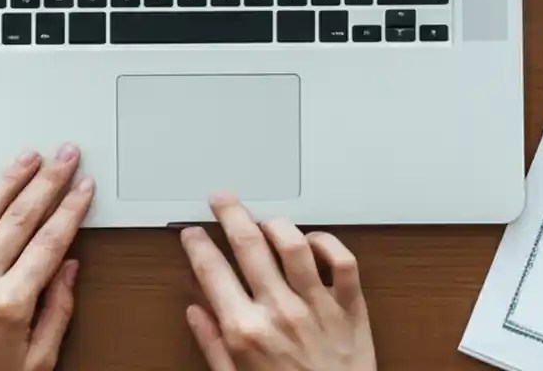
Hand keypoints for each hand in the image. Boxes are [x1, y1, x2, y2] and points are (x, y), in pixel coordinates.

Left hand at [0, 145, 94, 370]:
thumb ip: (57, 312)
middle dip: (48, 182)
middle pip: (20, 219)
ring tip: (27, 158)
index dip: (71, 209)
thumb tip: (68, 269)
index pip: (50, 241)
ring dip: (7, 182)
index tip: (84, 187)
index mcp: (11, 305)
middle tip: (64, 156)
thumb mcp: (36, 364)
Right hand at [180, 194, 375, 370]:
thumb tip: (195, 311)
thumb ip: (213, 344)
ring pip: (294, 244)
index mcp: (246, 331)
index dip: (197, 244)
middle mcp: (279, 312)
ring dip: (275, 223)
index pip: (212, 270)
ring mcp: (316, 307)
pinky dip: (328, 243)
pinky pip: (343, 262)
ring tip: (264, 219)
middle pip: (248, 243)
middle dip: (229, 213)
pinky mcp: (349, 308)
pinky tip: (313, 240)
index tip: (193, 234)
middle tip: (222, 200)